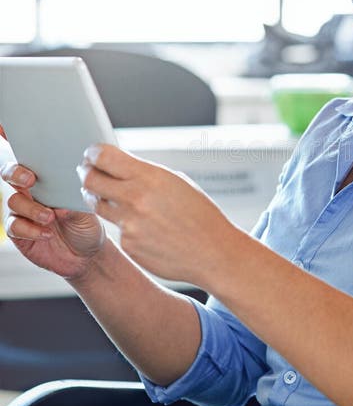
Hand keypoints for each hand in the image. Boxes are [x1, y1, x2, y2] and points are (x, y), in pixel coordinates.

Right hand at [0, 125, 104, 279]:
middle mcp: (31, 191)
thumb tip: (60, 203)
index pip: (28, 155)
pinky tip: (46, 233)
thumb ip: (72, 201)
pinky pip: (15, 226)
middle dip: (16, 173)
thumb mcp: (87, 208)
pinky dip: (30, 229)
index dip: (11, 138)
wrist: (88, 253)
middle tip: (30, 179)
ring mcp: (23, 211)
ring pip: (14, 201)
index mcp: (47, 177)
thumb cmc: (87, 223)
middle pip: (10, 174)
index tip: (4, 127)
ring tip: (51, 217)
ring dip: (32, 208)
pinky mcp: (20, 232)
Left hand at [79, 144, 234, 283]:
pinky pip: (117, 229)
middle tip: (87, 172)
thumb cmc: (200, 215)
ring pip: (98, 205)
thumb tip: (119, 167)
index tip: (92, 155)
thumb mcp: (176, 182)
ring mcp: (129, 224)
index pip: (103, 157)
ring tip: (111, 197)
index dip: (93, 153)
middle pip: (89, 180)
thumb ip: (145, 174)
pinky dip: (125, 225)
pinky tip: (145, 228)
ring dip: (99, 198)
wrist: (213, 252)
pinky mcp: (128, 245)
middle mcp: (135, 199)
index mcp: (149, 177)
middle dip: (86, 173)